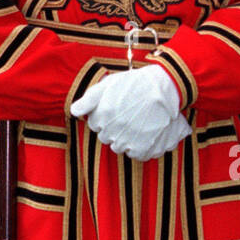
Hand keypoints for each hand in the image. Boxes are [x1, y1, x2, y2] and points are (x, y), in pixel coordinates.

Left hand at [71, 63, 190, 160]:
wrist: (165, 88)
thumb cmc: (136, 84)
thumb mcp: (109, 84)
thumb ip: (88, 99)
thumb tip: (74, 112)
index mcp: (102, 116)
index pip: (95, 124)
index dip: (106, 116)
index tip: (118, 108)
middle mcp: (112, 131)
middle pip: (107, 138)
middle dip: (115, 129)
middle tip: (130, 115)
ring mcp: (127, 142)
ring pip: (121, 147)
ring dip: (127, 139)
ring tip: (139, 123)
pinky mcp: (143, 149)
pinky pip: (136, 155)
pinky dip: (141, 147)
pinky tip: (147, 133)